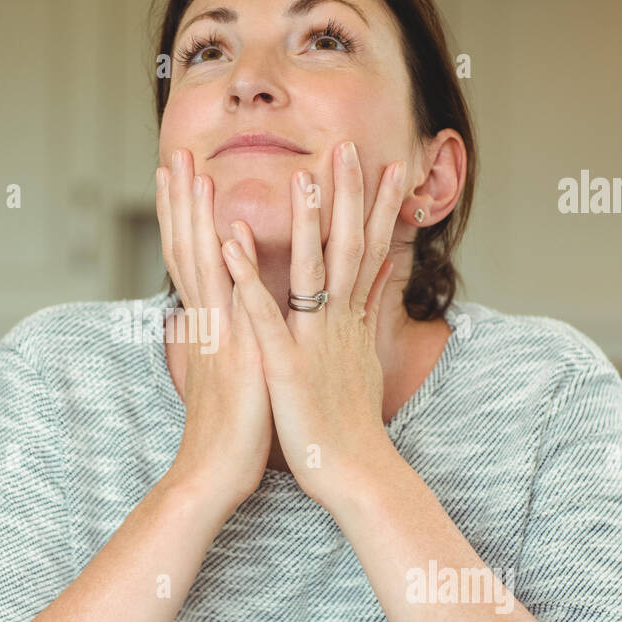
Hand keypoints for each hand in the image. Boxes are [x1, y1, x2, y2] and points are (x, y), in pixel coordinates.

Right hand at [156, 148, 273, 506]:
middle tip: (175, 153)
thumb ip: (224, 340)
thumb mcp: (227, 376)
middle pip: (188, 247)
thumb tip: (224, 319)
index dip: (184, 217)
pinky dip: (226, 265)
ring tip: (190, 170)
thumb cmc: (227, 434)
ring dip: (194, 214)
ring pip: (200, 262)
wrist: (210, 477)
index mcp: (207, 325)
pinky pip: (229, 302)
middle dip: (181, 199)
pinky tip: (226, 232)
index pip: (191, 258)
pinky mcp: (234, 354)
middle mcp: (206, 322)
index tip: (181, 178)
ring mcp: (216, 334)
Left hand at [219, 140, 405, 511]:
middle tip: (350, 147)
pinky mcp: (287, 365)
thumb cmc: (350, 424)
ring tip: (300, 177)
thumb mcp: (362, 361)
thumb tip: (384, 277)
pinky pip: (263, 314)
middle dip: (350, 196)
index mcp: (350, 321)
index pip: (370, 252)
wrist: (354, 475)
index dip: (380, 208)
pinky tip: (229, 243)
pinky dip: (247, 277)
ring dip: (305, 223)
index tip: (392, 167)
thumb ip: (368, 314)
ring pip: (309, 271)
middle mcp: (337, 323)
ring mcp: (313, 342)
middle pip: (348, 247)